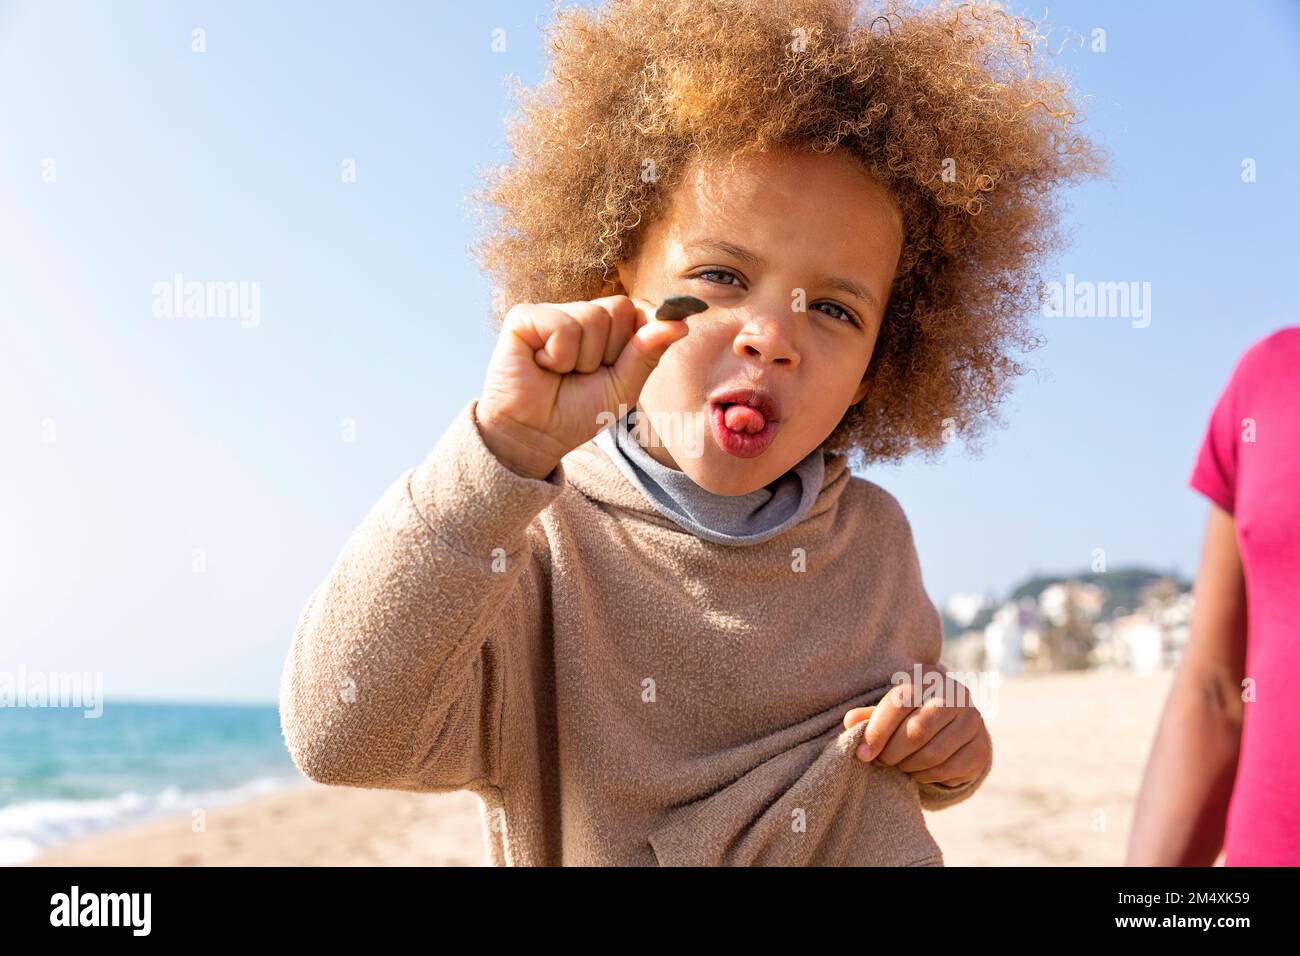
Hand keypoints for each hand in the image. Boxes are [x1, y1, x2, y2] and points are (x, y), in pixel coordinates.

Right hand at [476, 295, 690, 478]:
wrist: (534, 435)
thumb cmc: (576, 411)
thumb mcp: (624, 387)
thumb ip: (649, 352)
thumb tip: (681, 323)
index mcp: (605, 326)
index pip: (640, 310)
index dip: (636, 341)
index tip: (614, 368)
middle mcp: (579, 312)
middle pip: (619, 309)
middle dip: (608, 352)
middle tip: (582, 374)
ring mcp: (552, 312)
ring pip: (593, 317)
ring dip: (582, 359)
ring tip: (560, 373)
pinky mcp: (524, 317)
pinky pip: (562, 326)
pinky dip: (558, 356)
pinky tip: (542, 366)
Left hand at [843, 663, 990, 787]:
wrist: (954, 730)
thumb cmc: (912, 715)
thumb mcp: (891, 710)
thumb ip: (871, 715)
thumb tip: (850, 721)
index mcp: (930, 676)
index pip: (900, 701)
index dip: (877, 730)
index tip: (862, 753)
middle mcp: (957, 693)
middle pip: (917, 730)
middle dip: (892, 752)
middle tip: (881, 761)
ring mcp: (973, 720)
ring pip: (933, 753)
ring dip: (908, 766)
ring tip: (898, 765)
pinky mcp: (981, 748)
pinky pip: (947, 769)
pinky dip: (926, 776)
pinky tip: (918, 771)